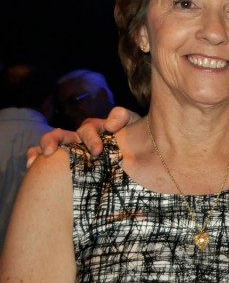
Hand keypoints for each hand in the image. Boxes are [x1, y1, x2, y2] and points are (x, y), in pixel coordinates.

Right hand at [26, 107, 140, 166]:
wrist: (142, 161)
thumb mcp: (135, 125)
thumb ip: (124, 117)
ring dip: (43, 146)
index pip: (89, 128)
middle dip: (54, 140)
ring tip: (38, 156)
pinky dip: (36, 156)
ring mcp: (73, 151)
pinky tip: (31, 164)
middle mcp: (82, 139)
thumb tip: (109, 123)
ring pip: (52, 143)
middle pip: (63, 134)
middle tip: (51, 151)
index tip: (97, 151)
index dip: (91, 137)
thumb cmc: (139, 143)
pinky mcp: (67, 165)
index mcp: (98, 130)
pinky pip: (46, 158)